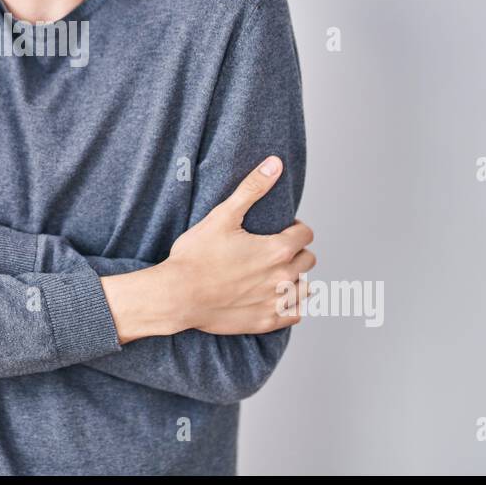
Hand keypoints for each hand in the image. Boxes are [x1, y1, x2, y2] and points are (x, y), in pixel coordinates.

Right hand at [161, 155, 315, 334]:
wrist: (177, 294)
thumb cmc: (196, 255)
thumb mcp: (223, 215)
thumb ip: (253, 188)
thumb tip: (275, 163)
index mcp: (277, 249)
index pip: (305, 234)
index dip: (294, 228)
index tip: (280, 229)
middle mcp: (282, 277)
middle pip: (308, 260)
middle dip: (295, 251)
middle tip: (274, 250)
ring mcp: (275, 301)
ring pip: (305, 288)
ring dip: (295, 278)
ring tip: (275, 273)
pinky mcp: (265, 321)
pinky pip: (294, 314)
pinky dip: (291, 305)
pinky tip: (277, 298)